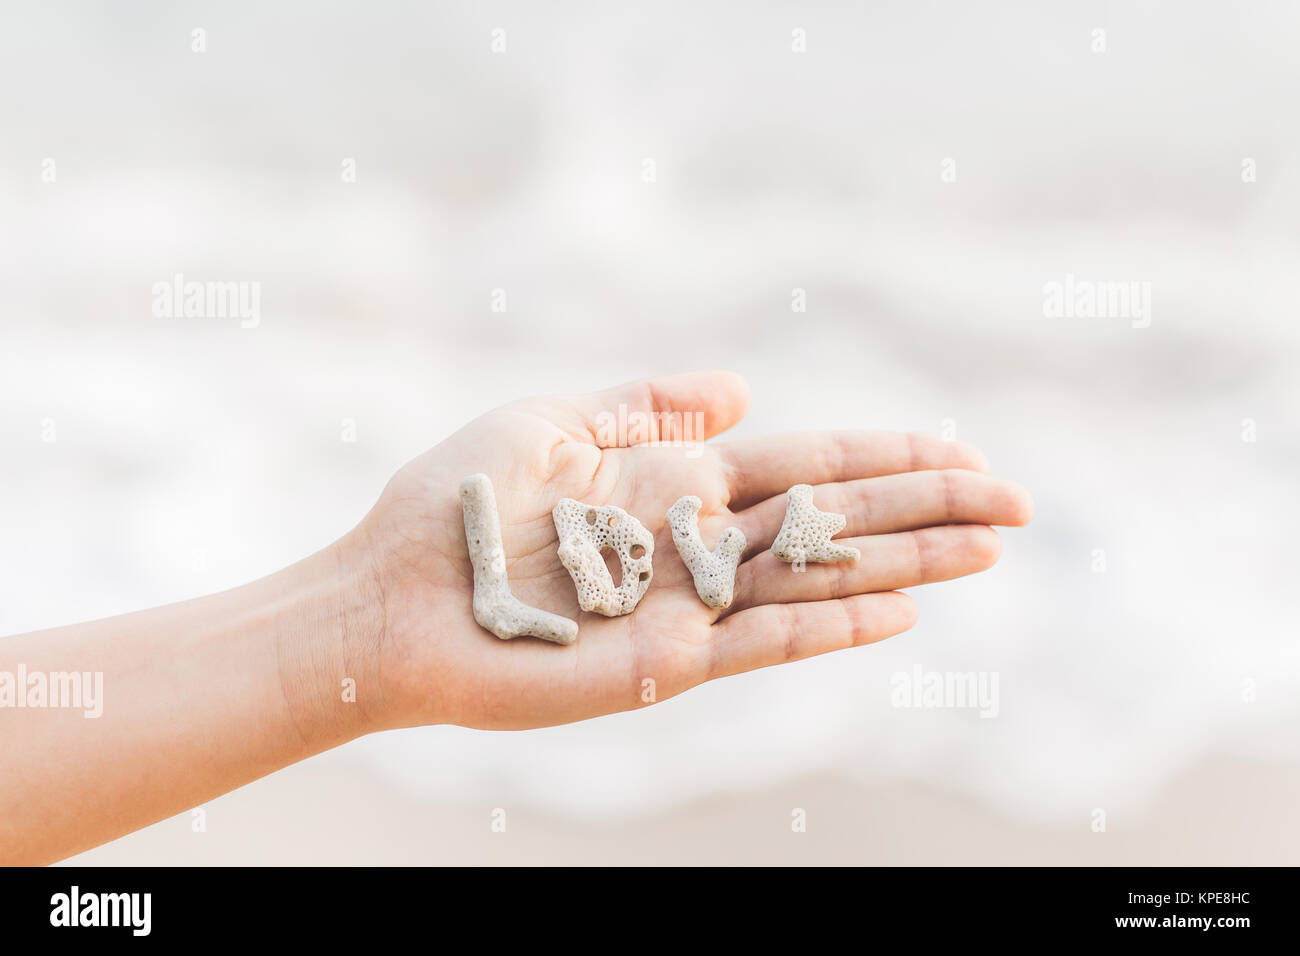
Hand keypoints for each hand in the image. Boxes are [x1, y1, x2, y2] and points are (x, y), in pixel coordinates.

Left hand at [340, 371, 1032, 730]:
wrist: (391, 597)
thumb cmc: (460, 503)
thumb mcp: (553, 422)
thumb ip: (649, 406)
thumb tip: (742, 388)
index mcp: (678, 482)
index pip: (807, 463)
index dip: (886, 456)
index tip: (960, 448)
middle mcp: (700, 543)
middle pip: (835, 519)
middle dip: (927, 509)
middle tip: (1017, 503)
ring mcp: (691, 605)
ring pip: (820, 576)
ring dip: (906, 564)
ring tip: (987, 551)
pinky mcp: (665, 662)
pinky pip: (764, 641)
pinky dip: (829, 625)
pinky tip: (894, 611)